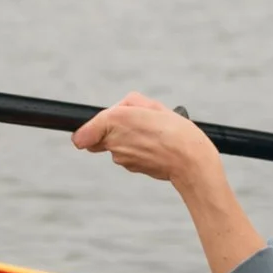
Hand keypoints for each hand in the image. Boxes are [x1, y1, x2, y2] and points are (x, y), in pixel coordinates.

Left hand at [73, 93, 220, 187]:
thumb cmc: (175, 132)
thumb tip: (120, 111)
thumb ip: (128, 104)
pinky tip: (155, 146)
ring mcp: (121, 158)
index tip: (93, 131)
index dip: (87, 132)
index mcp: (114, 121)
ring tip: (152, 134)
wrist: (190, 161)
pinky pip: (129, 156)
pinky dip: (138, 151)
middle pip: (101, 138)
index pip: (82, 136)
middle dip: (114, 130)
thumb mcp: (152, 105)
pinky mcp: (132, 168)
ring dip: (129, 140)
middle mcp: (113, 142)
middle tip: (135, 124)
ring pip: (117, 146)